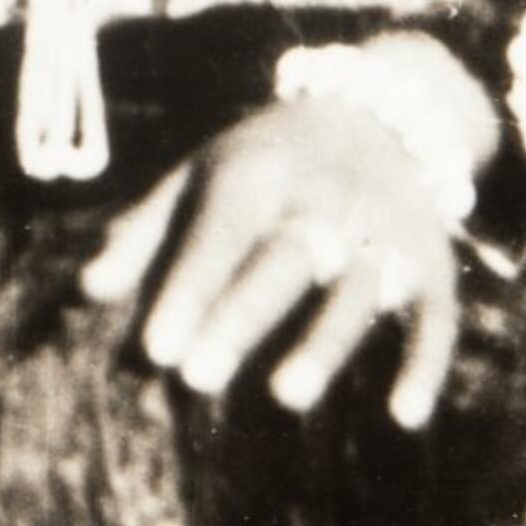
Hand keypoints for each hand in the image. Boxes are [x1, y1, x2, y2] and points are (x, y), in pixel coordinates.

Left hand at [80, 92, 472, 430]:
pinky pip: (437, 316)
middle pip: (286, 258)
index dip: (189, 288)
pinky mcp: (433, 263)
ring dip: (325, 341)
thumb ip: (145, 232)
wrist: (383, 110)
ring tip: (286, 396)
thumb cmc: (266, 161)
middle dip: (242, 315)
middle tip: (197, 378)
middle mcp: (327, 198)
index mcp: (260, 171)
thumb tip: (88, 290)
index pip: (222, 231)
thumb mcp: (200, 174)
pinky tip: (404, 415)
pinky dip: (426, 363)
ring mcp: (386, 230)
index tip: (153, 351)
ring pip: (358, 290)